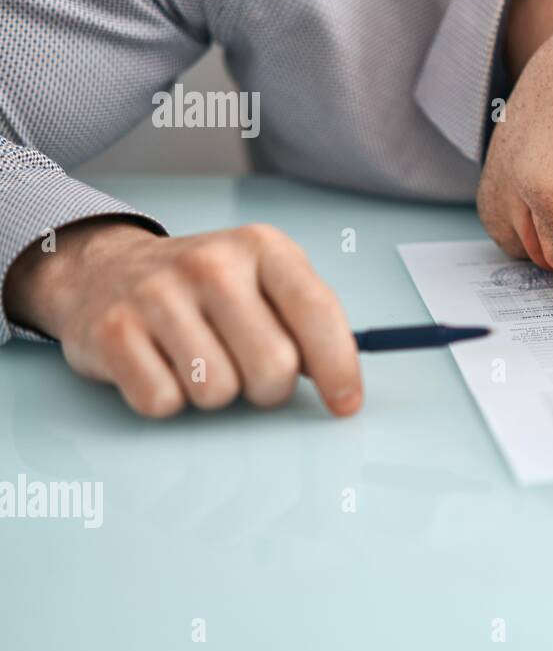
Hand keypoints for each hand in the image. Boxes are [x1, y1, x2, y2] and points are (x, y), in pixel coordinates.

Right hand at [5, 219, 361, 417]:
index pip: (317, 311)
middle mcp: (211, 264)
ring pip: (218, 393)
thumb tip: (342, 384)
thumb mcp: (266, 281)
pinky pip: (163, 402)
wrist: (108, 270)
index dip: (339, 366)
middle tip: (250, 372)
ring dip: (216, 394)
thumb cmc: (208, 289)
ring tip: (200, 360)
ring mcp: (157, 294)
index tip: (346, 403)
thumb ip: (308, 322)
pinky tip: (161, 366)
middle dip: (270, 388)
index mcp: (262, 247)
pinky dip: (168, 400)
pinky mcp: (112, 331)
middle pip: (273, 366)